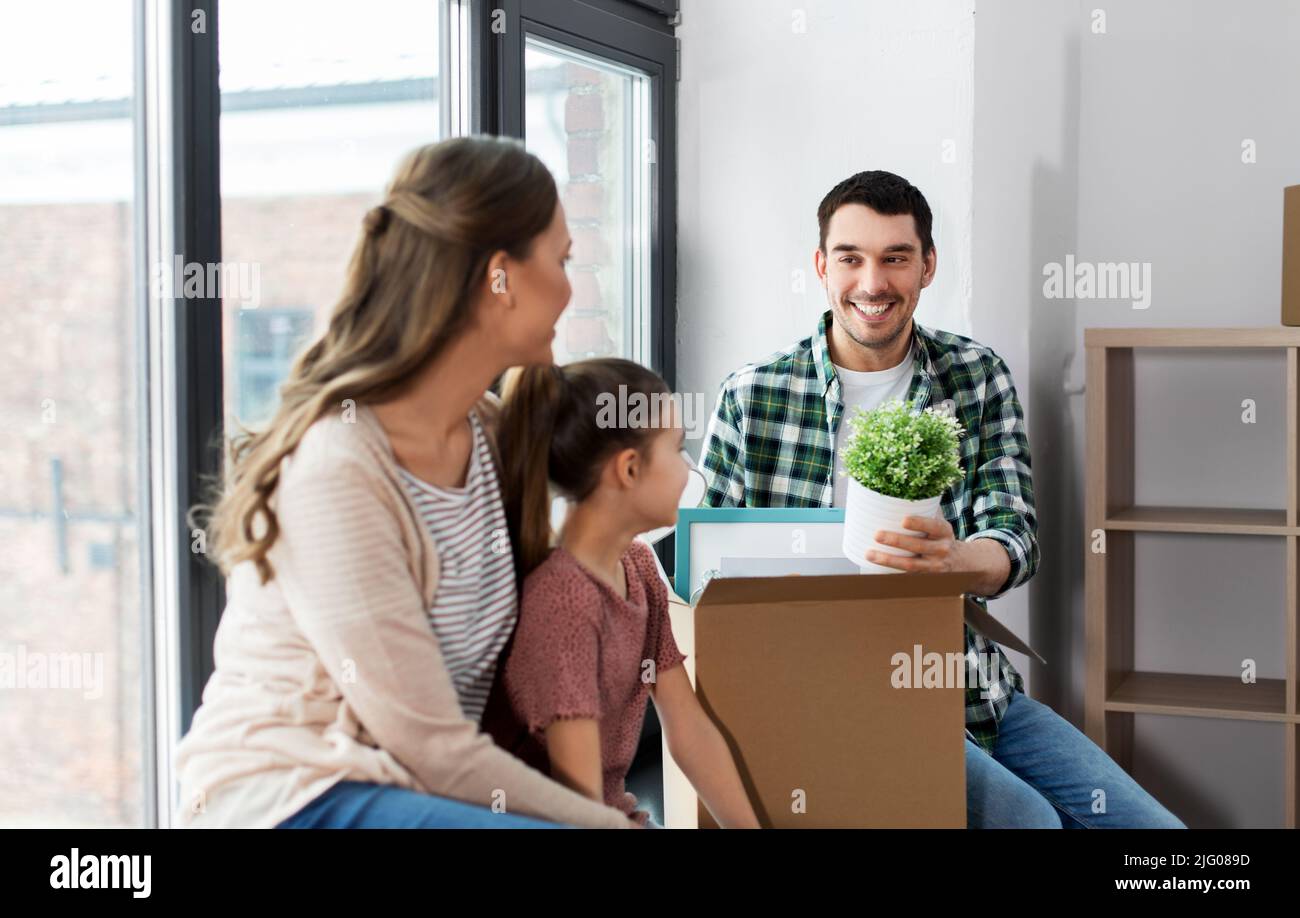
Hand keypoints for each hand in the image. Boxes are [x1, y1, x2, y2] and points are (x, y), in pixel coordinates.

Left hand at [867, 516, 1010, 595]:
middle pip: (918, 546)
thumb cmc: (941, 538)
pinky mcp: (926, 579)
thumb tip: (901, 494)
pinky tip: (875, 568)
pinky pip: (907, 576)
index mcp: (944, 532)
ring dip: (888, 560)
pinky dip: (890, 573)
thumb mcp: (941, 524)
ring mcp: (934, 567)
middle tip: (877, 535)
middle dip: (896, 541)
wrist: (961, 564)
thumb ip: (926, 511)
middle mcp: (941, 550)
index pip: (934, 526)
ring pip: (910, 565)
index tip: (903, 520)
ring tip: (870, 554)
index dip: (919, 523)